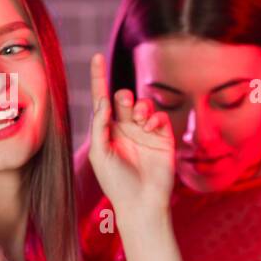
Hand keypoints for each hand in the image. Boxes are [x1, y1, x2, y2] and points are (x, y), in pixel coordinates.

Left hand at [87, 52, 174, 218]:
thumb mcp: (99, 153)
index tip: (97, 57)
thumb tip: (104, 101)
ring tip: (140, 119)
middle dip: (124, 97)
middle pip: (124, 99)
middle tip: (124, 103)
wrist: (141, 202)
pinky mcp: (163, 139)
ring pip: (144, 105)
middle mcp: (125, 129)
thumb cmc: (115, 182)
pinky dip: (155, 117)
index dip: (99, 78)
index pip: (102, 99)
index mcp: (107, 131)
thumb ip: (99, 126)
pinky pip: (161, 117)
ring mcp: (145, 133)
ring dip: (141, 106)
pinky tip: (150, 126)